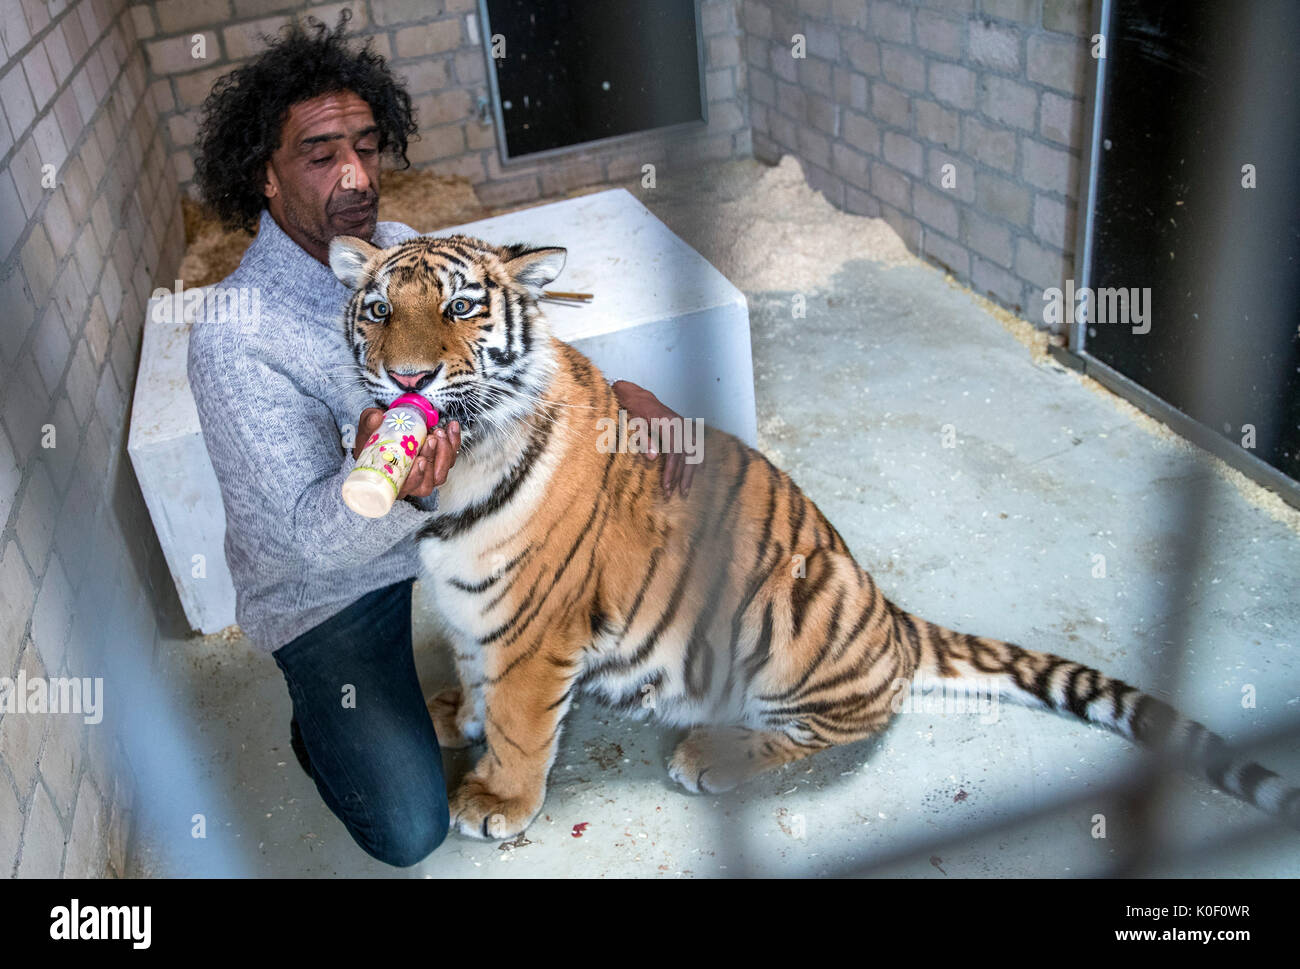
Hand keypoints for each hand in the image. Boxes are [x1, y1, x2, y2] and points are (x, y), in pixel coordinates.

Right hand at [354, 407, 460, 498]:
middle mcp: (413, 482)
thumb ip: (369, 424)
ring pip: (443, 471)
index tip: (419, 460)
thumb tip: (376, 417)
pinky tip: (451, 427)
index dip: (417, 477)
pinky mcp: (439, 461)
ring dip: (445, 451)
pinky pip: (451, 456)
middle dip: (433, 458)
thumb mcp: (366, 434)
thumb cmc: (372, 443)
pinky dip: (454, 441)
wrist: (384, 436)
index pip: (409, 487)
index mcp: (395, 481)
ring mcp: (428, 473)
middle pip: (431, 480)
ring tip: (439, 432)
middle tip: (431, 439)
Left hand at [611, 380, 697, 497]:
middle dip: (684, 476)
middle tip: (679, 494)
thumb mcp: (634, 426)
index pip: (674, 452)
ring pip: (695, 452)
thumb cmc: (634, 413)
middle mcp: (680, 425)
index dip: (672, 471)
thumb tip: (653, 459)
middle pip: (688, 454)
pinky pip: (697, 447)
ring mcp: (685, 426)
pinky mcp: (686, 428)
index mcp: (667, 424)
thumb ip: (644, 441)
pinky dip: (698, 460)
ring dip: (691, 472)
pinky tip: (698, 473)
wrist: (639, 398)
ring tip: (686, 490)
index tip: (667, 487)